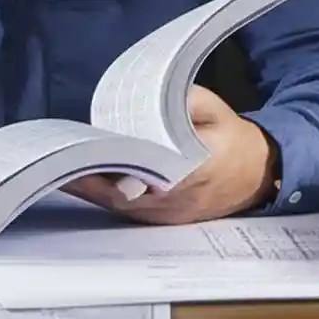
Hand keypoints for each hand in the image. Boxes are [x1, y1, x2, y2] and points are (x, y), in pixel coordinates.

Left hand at [64, 84, 278, 223]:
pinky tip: (79, 181)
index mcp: (195, 169)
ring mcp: (170, 214)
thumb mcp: (214, 108)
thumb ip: (184, 100)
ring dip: (90, 190)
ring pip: (121, 207)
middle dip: (90, 179)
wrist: (259, 173)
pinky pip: (126, 211)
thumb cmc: (233, 138)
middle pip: (124, 195)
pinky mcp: (163, 219)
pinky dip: (102, 197)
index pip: (148, 172)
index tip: (91, 151)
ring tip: (59, 168)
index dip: (116, 165)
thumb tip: (146, 100)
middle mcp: (178, 198)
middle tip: (60, 160)